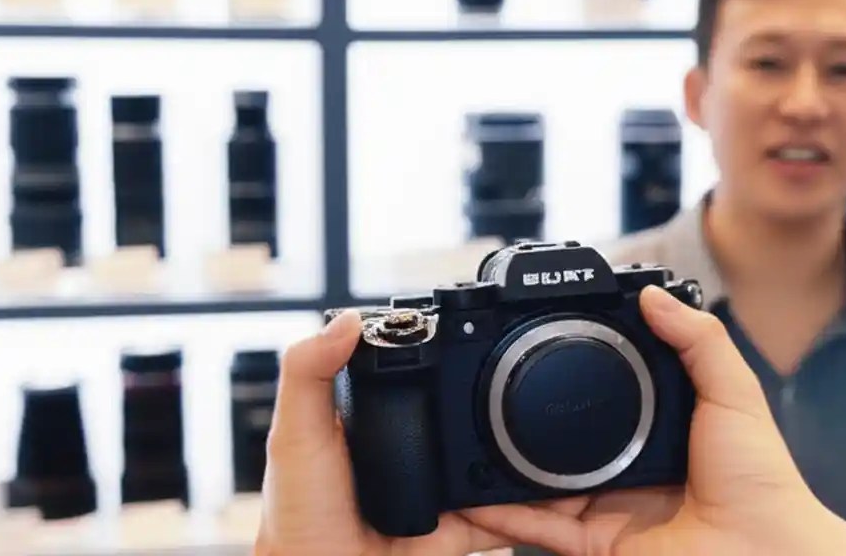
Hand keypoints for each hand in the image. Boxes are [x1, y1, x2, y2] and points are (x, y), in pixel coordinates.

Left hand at [254, 308, 584, 555]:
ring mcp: (443, 488)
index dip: (450, 353)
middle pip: (470, 413)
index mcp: (379, 416)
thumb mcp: (296, 435)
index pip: (424, 373)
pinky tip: (548, 487)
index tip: (480, 332)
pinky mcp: (464, 527)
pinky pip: (508, 514)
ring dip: (524, 451)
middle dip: (502, 399)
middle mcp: (417, 447)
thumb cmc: (297, 519)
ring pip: (497, 461)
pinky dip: (531, 505)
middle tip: (527, 380)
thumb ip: (308, 373)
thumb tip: (346, 319)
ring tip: (549, 428)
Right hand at [462, 286, 845, 555]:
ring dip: (507, 468)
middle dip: (531, 424)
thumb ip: (699, 339)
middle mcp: (633, 470)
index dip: (577, 377)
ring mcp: (613, 511)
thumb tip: (653, 294)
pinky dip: (506, 516)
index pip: (608, 398)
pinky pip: (541, 530)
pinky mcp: (598, 548)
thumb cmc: (764, 484)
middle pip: (568, 443)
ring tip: (472, 438)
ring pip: (544, 487)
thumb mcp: (734, 394)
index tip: (543, 347)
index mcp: (662, 431)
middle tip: (493, 394)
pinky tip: (478, 494)